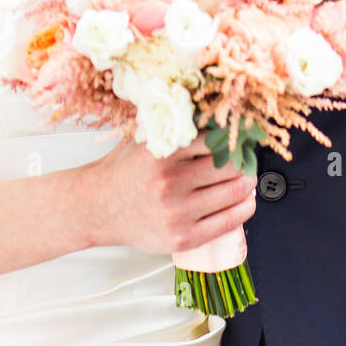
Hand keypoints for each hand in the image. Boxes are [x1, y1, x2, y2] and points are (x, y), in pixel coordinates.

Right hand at [86, 132, 256, 254]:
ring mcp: (177, 213)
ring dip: (248, 182)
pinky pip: (229, 221)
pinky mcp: (183, 237)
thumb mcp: (143, 138)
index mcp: (162, 152)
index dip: (232, 136)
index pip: (215, 139)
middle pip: (230, 166)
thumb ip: (172, 123)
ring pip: (234, 192)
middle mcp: (170, 183)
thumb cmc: (124, 170)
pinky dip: (244, 206)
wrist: (97, 207)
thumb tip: (211, 108)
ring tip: (246, 175)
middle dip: (244, 160)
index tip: (240, 135)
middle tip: (246, 156)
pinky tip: (245, 198)